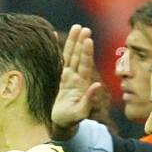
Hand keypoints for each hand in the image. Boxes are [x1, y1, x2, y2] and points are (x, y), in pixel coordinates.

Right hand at [51, 25, 104, 139]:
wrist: (64, 123)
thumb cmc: (72, 120)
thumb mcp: (81, 113)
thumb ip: (89, 100)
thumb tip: (97, 85)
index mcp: (82, 84)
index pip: (85, 65)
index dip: (86, 53)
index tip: (88, 40)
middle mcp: (77, 77)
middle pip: (78, 57)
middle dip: (81, 43)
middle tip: (83, 28)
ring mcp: (70, 77)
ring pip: (71, 56)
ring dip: (74, 42)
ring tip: (77, 27)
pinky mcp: (62, 78)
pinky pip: (61, 61)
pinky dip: (59, 49)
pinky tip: (55, 37)